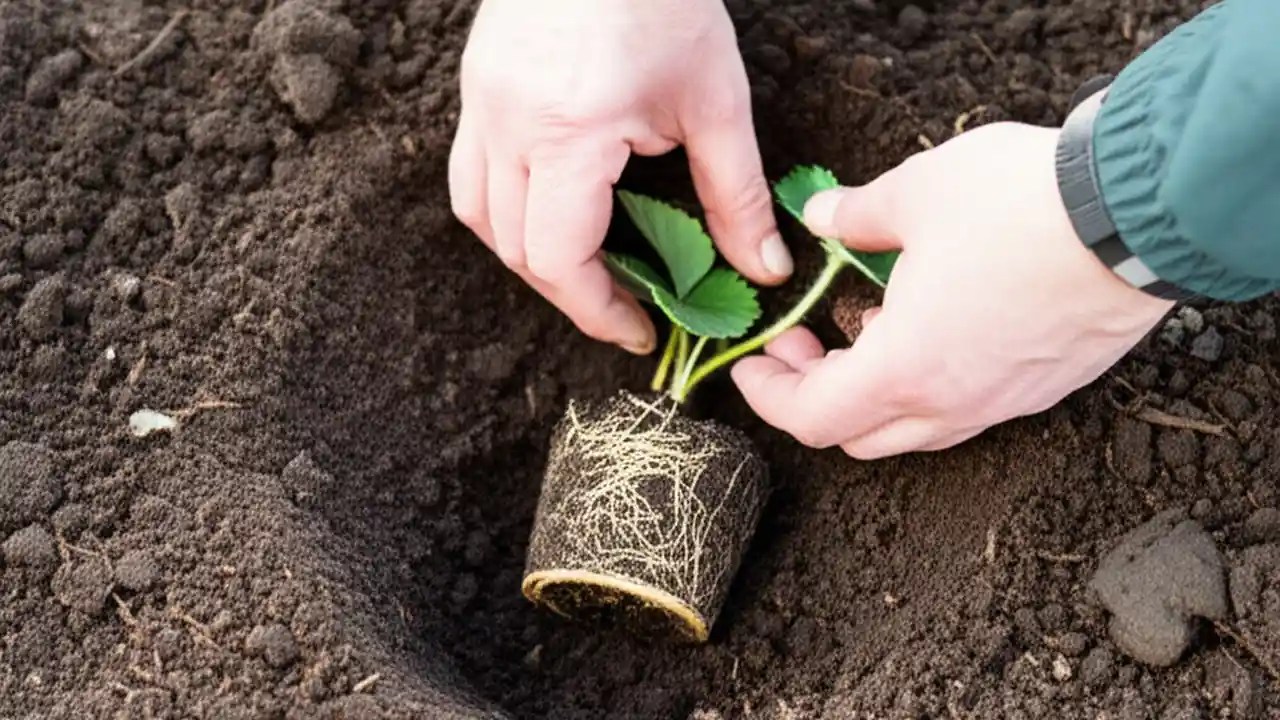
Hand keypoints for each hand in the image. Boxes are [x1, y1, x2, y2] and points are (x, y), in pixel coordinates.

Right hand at [449, 0, 792, 354]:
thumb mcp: (715, 101)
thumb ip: (736, 196)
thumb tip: (765, 270)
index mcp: (566, 132)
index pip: (559, 258)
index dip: (597, 310)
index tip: (639, 328)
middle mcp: (505, 124)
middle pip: (515, 250)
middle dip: (570, 291)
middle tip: (624, 304)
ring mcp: (479, 103)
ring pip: (480, 216)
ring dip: (529, 255)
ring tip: (585, 264)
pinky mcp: (473, 85)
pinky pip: (470, 174)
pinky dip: (507, 209)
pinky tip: (551, 207)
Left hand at [731, 122, 1175, 458]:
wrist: (1141, 217)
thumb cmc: (1022, 206)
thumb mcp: (917, 193)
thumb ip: (856, 214)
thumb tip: (821, 218)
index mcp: (905, 369)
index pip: (810, 418)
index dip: (768, 395)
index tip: (756, 360)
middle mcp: (952, 404)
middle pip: (856, 435)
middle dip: (813, 395)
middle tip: (803, 341)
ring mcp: (1003, 403)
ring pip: (913, 428)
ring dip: (871, 391)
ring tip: (867, 323)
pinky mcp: (1043, 388)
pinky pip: (966, 408)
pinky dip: (927, 382)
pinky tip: (933, 322)